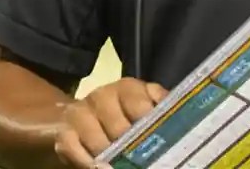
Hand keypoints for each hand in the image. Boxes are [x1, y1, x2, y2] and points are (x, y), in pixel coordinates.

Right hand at [54, 78, 168, 167]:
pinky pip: (73, 149)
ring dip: (110, 159)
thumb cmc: (123, 118)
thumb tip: (187, 121)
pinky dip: (87, 162)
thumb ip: (162, 112)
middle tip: (140, 160)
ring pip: (98, 140)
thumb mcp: (145, 109)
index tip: (158, 144)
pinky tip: (98, 168)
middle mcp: (103, 95)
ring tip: (119, 166)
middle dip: (130, 148)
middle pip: (119, 127)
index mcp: (128, 88)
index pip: (140, 103)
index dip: (148, 125)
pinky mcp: (63, 131)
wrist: (78, 119)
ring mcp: (80, 112)